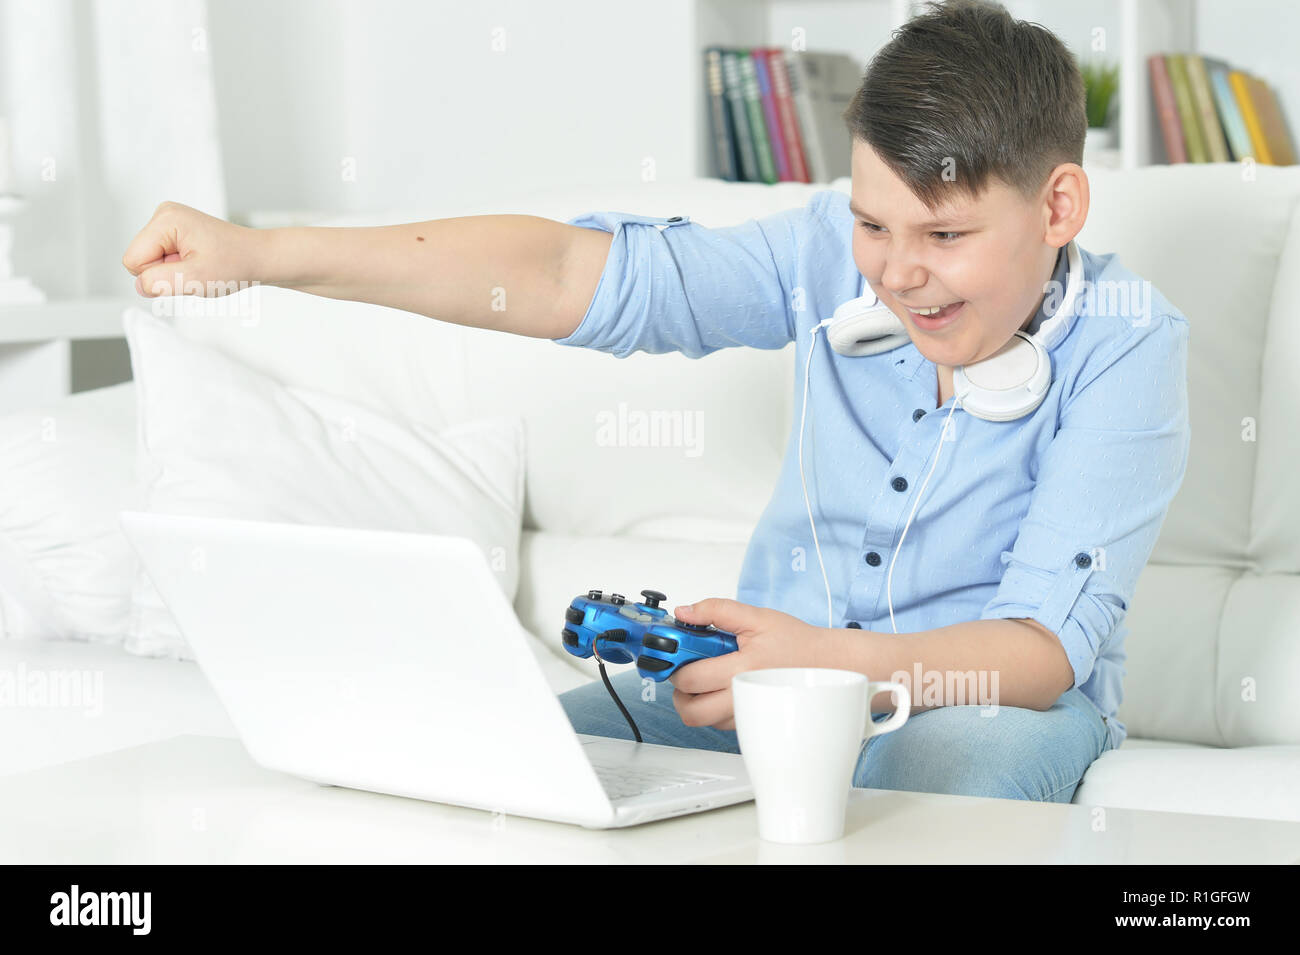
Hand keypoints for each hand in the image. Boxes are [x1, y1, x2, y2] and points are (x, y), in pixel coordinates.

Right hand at [122, 200, 267, 297]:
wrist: (258, 257)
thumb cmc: (235, 263)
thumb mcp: (196, 278)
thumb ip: (160, 282)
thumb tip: (140, 285)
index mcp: (166, 219)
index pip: (133, 260)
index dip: (158, 275)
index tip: (187, 270)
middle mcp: (164, 214)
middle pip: (139, 259)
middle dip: (166, 272)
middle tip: (195, 269)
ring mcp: (168, 222)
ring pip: (149, 261)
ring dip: (173, 271)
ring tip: (199, 265)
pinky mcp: (174, 232)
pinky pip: (160, 259)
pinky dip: (178, 267)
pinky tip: (198, 262)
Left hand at [669, 598, 834, 730]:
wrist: (827, 664)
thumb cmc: (796, 642)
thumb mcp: (757, 617)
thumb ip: (717, 610)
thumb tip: (684, 613)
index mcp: (743, 669)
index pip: (690, 678)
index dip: (675, 663)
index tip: (672, 651)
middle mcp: (743, 697)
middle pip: (690, 709)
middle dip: (679, 687)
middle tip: (687, 667)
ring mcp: (746, 714)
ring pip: (701, 719)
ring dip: (694, 698)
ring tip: (707, 675)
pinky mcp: (750, 722)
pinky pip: (717, 722)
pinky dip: (711, 706)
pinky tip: (723, 685)